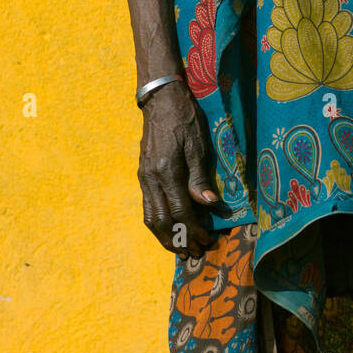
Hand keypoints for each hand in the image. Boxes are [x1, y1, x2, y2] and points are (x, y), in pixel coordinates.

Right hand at [137, 80, 220, 257]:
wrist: (160, 99)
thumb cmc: (184, 118)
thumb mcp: (198, 145)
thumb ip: (200, 178)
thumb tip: (209, 206)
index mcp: (167, 171)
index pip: (180, 211)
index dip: (195, 229)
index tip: (208, 240)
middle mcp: (151, 178)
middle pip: (161, 222)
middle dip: (179, 241)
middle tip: (195, 253)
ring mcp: (144, 178)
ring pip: (150, 218)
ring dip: (165, 237)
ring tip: (181, 249)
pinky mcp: (143, 175)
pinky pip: (147, 207)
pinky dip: (157, 224)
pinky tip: (169, 229)